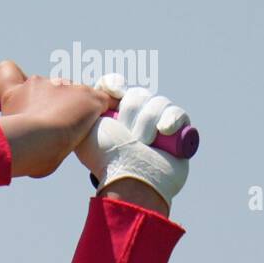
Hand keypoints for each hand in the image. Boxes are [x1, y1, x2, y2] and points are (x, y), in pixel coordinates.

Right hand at [0, 60, 113, 178]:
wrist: (36, 138)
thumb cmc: (19, 146)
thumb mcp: (8, 135)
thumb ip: (18, 130)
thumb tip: (28, 143)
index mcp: (15, 92)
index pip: (8, 70)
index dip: (14, 79)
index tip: (21, 94)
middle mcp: (40, 82)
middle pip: (50, 89)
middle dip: (53, 106)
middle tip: (53, 131)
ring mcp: (67, 86)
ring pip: (76, 96)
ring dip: (75, 111)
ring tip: (72, 136)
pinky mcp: (90, 97)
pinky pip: (104, 100)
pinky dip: (102, 111)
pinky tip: (100, 123)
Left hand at [76, 73, 189, 207]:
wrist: (129, 176)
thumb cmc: (105, 155)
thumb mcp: (86, 128)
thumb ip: (85, 106)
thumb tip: (96, 90)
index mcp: (112, 114)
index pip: (115, 86)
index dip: (115, 85)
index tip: (115, 92)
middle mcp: (134, 117)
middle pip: (138, 93)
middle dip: (132, 112)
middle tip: (127, 134)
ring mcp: (157, 124)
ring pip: (159, 102)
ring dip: (148, 122)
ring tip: (143, 142)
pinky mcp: (178, 133)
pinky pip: (178, 113)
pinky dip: (171, 119)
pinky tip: (164, 130)